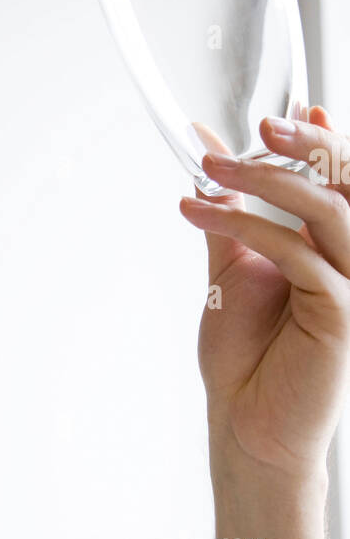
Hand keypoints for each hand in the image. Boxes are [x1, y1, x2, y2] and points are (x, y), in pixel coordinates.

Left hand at [179, 108, 349, 477]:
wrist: (244, 424)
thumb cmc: (244, 355)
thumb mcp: (231, 266)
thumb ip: (226, 208)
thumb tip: (206, 150)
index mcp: (334, 247)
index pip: (343, 180)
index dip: (325, 141)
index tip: (288, 113)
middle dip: (309, 147)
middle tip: (260, 128)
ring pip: (330, 209)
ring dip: (266, 180)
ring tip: (210, 169)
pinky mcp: (344, 314)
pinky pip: (301, 255)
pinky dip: (249, 226)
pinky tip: (202, 215)